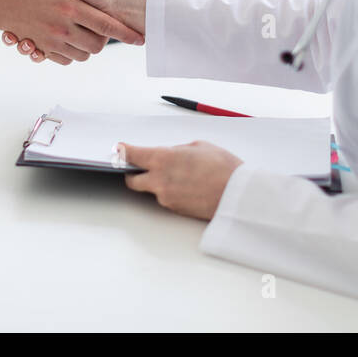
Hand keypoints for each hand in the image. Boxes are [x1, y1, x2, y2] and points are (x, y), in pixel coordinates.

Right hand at [0, 0, 142, 65]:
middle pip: (97, 46)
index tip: (139, 38)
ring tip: (82, 33)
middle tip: (100, 31)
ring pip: (82, 55)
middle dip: (103, 41)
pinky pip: (64, 60)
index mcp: (70, 5)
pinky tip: (67, 39)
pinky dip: (69, 53)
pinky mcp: (40, 48)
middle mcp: (63, 26)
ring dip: (86, 47)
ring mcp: (51, 39)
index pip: (107, 25)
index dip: (126, 34)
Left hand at [119, 141, 242, 219]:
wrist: (237, 195)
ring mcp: (166, 197)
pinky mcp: (175, 209)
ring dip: (158, 183)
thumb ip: (178, 150)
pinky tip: (187, 186)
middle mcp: (159, 180)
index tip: (120, 150)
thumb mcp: (199, 146)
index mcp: (162, 159)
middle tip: (142, 167)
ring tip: (180, 175)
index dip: (123, 152)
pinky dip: (171, 192)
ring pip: (152, 190)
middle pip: (132, 180)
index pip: (131, 155)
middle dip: (134, 174)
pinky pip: (166, 198)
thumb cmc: (223, 167)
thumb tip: (171, 155)